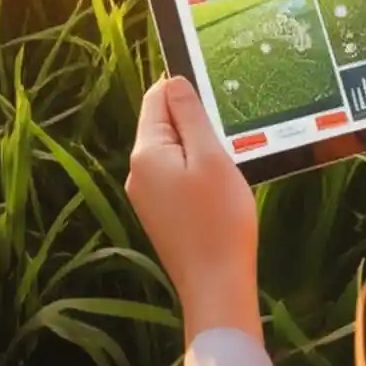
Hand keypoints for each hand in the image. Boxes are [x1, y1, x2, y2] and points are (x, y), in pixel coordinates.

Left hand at [126, 77, 261, 345]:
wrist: (216, 285)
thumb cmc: (219, 219)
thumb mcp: (211, 157)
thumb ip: (190, 116)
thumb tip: (173, 81)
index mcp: (146, 152)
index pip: (156, 99)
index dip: (185, 90)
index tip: (216, 99)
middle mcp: (137, 171)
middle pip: (163, 125)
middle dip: (195, 124)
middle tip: (228, 141)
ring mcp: (146, 195)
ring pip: (172, 152)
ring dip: (199, 151)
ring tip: (226, 170)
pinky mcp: (159, 214)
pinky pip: (175, 177)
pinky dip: (197, 174)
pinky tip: (218, 192)